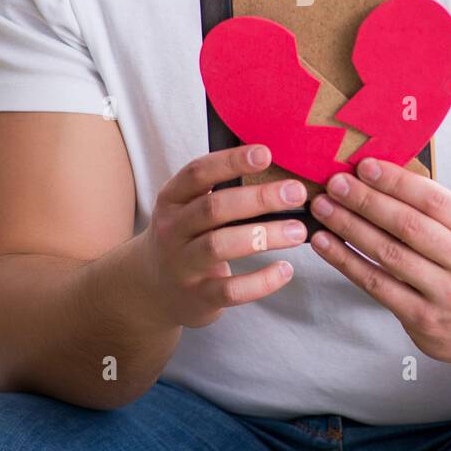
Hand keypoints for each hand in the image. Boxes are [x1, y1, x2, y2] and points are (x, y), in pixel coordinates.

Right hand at [137, 144, 306, 329]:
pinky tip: (285, 270)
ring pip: (221, 246)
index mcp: (172, 199)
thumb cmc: (185, 236)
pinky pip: (232, 290)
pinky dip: (261, 281)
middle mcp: (173, 229)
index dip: (231, 161)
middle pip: (214, 208)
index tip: (265, 153)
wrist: (152, 287)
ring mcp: (183, 265)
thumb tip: (272, 167)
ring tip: (298, 231)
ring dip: (264, 236)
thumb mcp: (186, 208)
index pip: (198, 173)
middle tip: (296, 192)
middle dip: (259, 198)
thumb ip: (218, 190)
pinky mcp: (198, 296)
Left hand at [308, 157, 450, 370]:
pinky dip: (346, 262)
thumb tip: (383, 177)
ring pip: (387, 254)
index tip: (364, 166)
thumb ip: (440, 214)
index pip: (434, 200)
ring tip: (323, 208)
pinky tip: (326, 243)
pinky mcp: (423, 321)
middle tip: (335, 183)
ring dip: (349, 227)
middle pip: (407, 226)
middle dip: (365, 200)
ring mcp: (446, 296)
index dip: (395, 181)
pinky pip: (376, 285)